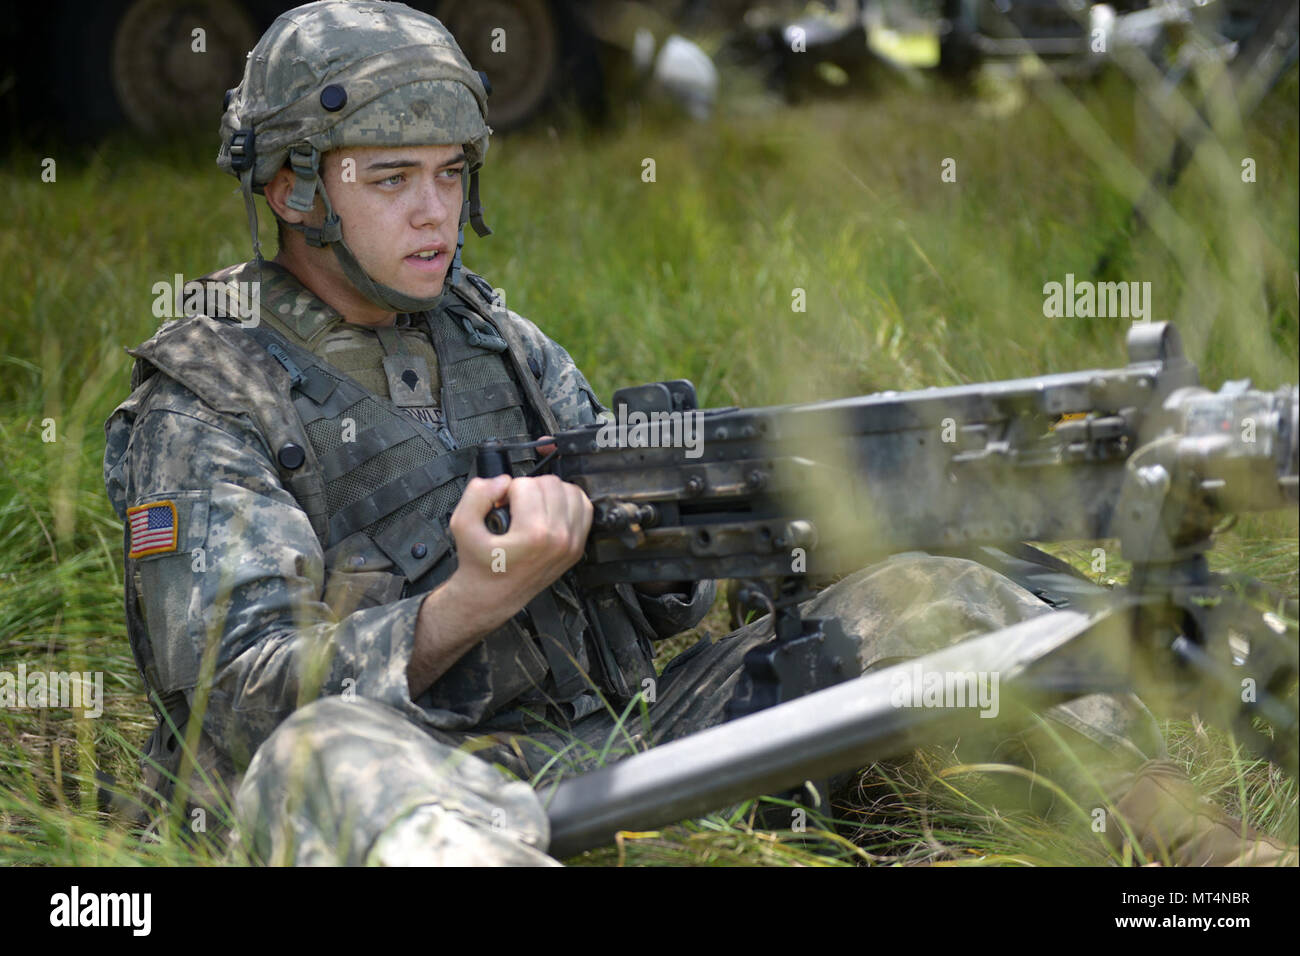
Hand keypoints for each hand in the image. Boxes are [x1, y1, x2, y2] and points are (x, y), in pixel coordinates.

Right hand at [407, 470, 591, 697]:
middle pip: (550, 483)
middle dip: (529, 489)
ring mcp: (572, 543)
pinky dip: (567, 502)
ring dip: (549, 492)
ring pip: (571, 490)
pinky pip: (584, 507)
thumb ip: (476, 494)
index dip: (508, 491)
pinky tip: (549, 510)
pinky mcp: (578, 546)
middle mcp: (559, 538)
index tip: (501, 506)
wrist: (493, 595)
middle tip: (516, 506)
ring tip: (532, 508)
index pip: (525, 484)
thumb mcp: (461, 525)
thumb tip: (502, 481)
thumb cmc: (481, 564)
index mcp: (534, 534)